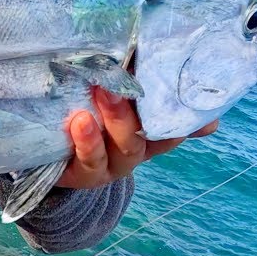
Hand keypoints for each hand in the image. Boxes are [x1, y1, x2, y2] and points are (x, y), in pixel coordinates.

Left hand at [55, 86, 218, 189]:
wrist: (50, 155)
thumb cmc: (85, 117)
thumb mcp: (109, 101)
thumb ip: (135, 84)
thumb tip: (180, 82)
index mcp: (145, 134)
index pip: (174, 126)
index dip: (190, 120)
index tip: (206, 111)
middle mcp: (133, 151)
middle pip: (149, 133)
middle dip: (143, 105)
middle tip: (125, 80)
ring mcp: (111, 165)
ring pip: (124, 147)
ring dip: (116, 119)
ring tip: (102, 92)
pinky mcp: (84, 175)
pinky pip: (90, 162)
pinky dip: (87, 142)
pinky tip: (78, 121)